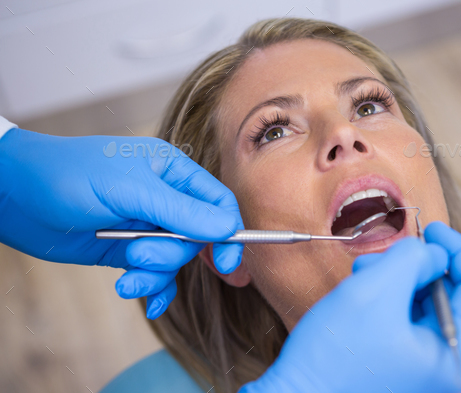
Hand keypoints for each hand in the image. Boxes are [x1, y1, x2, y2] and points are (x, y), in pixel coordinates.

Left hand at [0, 128, 243, 318]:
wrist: (17, 196)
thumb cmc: (70, 176)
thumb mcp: (129, 190)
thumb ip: (180, 212)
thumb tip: (226, 229)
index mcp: (173, 172)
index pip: (218, 203)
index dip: (228, 233)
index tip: (227, 262)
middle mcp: (166, 200)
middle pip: (198, 238)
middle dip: (172, 254)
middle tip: (139, 255)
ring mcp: (147, 226)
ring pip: (175, 260)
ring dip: (155, 273)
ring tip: (126, 273)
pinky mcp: (129, 250)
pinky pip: (156, 275)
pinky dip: (153, 289)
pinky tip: (142, 298)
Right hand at [240, 222, 460, 392]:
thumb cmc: (332, 358)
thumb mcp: (375, 291)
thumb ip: (413, 260)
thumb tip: (432, 254)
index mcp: (452, 356)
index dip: (459, 251)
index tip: (434, 230)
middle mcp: (442, 367)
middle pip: (450, 297)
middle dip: (417, 267)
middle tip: (384, 255)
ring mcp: (419, 369)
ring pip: (422, 306)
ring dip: (396, 280)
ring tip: (362, 276)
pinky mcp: (396, 366)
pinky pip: (402, 321)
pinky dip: (385, 299)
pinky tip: (359, 295)